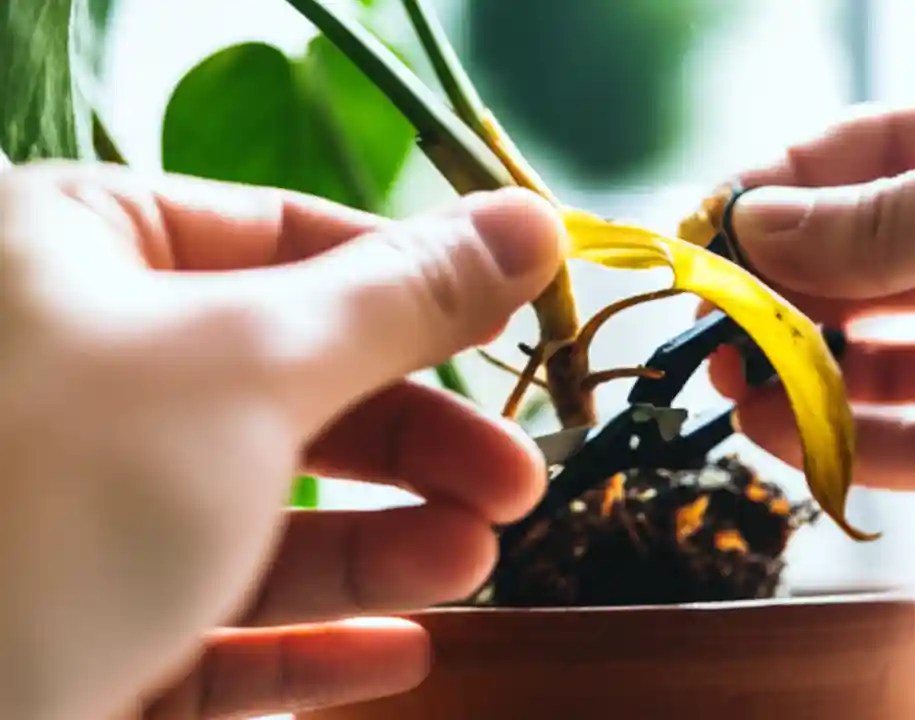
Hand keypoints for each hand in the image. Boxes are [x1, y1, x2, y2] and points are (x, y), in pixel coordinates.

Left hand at [0, 163, 562, 718]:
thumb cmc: (44, 504)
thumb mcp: (250, 369)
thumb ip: (400, 298)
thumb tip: (530, 222)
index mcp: (72, 259)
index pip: (284, 239)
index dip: (412, 282)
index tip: (514, 324)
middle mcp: (70, 382)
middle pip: (290, 388)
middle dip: (413, 441)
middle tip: (516, 482)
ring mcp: (73, 518)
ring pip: (264, 517)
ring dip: (385, 544)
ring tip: (472, 561)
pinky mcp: (84, 640)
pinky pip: (219, 630)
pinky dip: (316, 642)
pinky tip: (398, 651)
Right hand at [709, 95, 914, 555]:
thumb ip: (890, 218)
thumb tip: (758, 222)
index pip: (869, 160)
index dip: (779, 186)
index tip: (705, 223)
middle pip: (859, 264)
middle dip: (775, 285)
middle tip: (706, 314)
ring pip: (874, 362)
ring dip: (793, 367)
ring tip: (726, 376)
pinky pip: (911, 447)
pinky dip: (839, 441)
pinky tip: (779, 429)